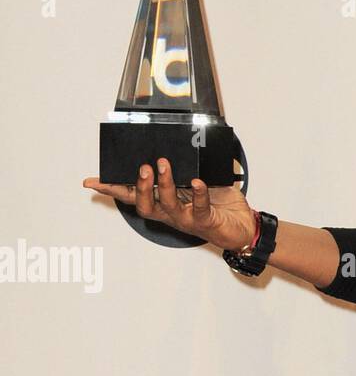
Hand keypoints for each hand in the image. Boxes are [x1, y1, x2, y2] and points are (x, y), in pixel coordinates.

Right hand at [83, 158, 255, 250]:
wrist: (243, 227)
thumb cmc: (220, 205)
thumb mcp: (199, 182)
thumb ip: (187, 170)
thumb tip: (177, 148)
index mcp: (164, 203)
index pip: (133, 196)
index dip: (113, 189)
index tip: (92, 181)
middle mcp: (171, 213)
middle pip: (144, 204)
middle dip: (139, 186)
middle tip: (141, 167)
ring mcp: (187, 218)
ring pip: (166, 205)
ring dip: (163, 184)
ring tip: (163, 165)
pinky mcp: (205, 221)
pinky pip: (199, 208)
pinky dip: (198, 194)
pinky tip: (198, 182)